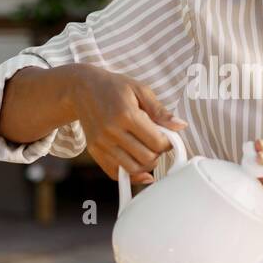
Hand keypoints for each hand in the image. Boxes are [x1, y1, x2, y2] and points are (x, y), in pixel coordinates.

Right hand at [70, 64, 187, 183]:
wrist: (82, 89)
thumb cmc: (114, 88)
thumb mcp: (140, 90)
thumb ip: (160, 111)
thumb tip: (180, 126)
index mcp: (126, 114)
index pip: (157, 142)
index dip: (168, 143)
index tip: (167, 137)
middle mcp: (112, 131)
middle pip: (147, 158)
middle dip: (158, 154)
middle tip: (157, 143)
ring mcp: (101, 143)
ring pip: (133, 169)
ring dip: (146, 164)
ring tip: (147, 151)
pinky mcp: (94, 151)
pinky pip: (115, 173)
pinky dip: (130, 174)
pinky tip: (139, 167)